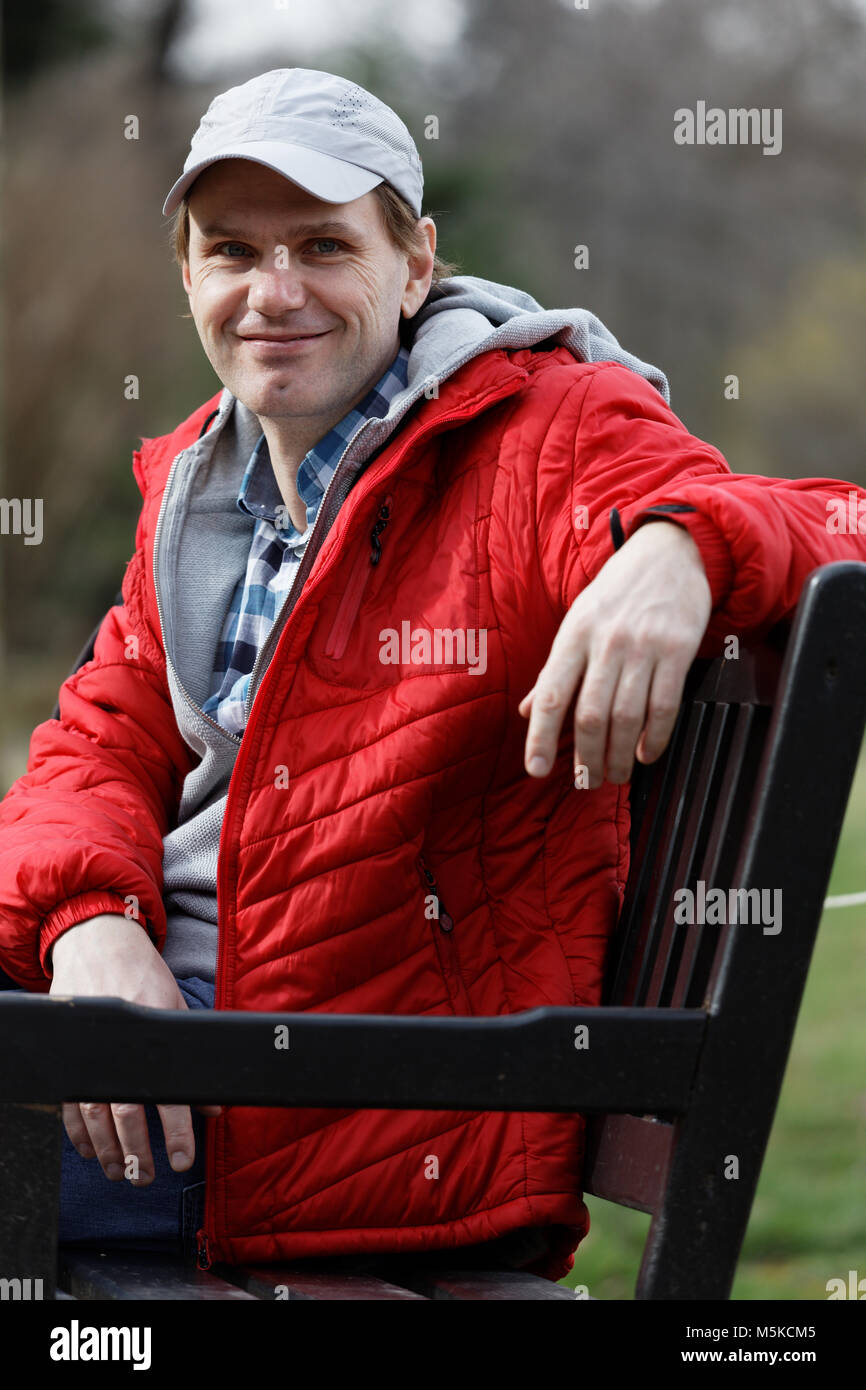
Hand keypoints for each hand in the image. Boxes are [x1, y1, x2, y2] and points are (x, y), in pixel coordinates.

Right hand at [48, 914, 220, 1184]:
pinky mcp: (69, 1054)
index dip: (176, 1131)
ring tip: (120, 1172)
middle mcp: (117, 1045)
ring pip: (93, 1116)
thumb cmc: (143, 974)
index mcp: (152, 1028)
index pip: (166, 1092)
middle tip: (147, 1178)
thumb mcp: (176, 1006)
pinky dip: (78, 1132)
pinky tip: (90, 1150)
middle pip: (125, 1114)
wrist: (97, 943)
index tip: (182, 1160)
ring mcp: (88, 1051)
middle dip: (137, 1153)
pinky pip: (68, 1103)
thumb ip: (191, 1056)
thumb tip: (212, 1106)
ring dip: (107, 1150)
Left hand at [520, 521, 711, 787]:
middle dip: (588, 758)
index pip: (550, 695)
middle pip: (590, 715)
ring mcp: (643, 647)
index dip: (540, 737)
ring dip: (619, 756)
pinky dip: (654, 738)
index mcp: (573, 636)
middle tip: (587, 781)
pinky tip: (646, 754)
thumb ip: (555, 670)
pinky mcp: (677, 650)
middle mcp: (605, 642)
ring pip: (627, 716)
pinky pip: (664, 706)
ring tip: (616, 774)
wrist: (672, 552)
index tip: (536, 770)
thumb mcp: (577, 621)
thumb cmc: (618, 593)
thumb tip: (529, 712)